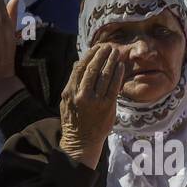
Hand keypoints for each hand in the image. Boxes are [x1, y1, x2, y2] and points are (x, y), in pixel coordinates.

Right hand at [59, 43, 123, 168]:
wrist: (81, 140)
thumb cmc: (74, 119)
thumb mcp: (66, 100)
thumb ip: (72, 83)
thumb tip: (76, 64)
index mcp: (69, 91)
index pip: (79, 68)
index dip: (88, 56)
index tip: (95, 47)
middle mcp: (82, 95)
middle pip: (92, 69)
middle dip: (101, 55)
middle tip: (107, 46)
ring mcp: (95, 101)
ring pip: (104, 76)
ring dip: (110, 62)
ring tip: (115, 52)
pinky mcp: (108, 107)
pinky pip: (114, 87)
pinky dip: (117, 75)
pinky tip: (120, 66)